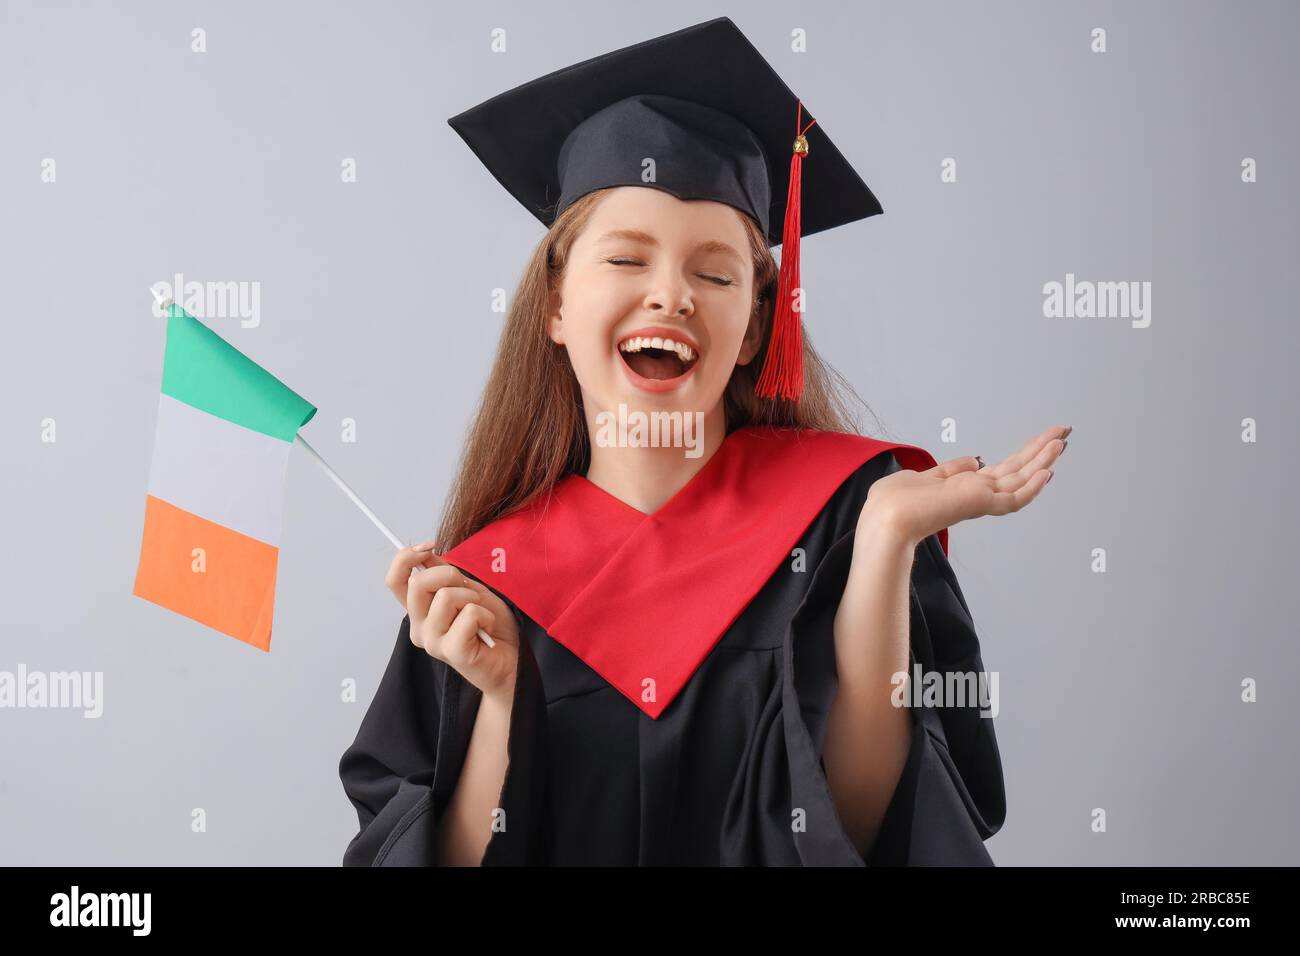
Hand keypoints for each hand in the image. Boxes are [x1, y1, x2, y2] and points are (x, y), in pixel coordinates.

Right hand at [385, 543, 519, 702]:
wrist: (511, 658)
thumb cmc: (490, 626)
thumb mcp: (468, 590)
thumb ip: (445, 576)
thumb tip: (426, 553)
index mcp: (420, 611)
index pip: (394, 580)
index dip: (407, 556)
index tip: (430, 546)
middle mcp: (419, 627)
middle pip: (418, 583)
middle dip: (451, 575)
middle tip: (469, 592)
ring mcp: (432, 642)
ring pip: (445, 596)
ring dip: (473, 599)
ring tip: (481, 616)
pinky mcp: (451, 652)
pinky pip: (468, 615)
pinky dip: (485, 615)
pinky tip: (486, 630)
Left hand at [861, 424, 1070, 545]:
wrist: (886, 519)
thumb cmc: (895, 502)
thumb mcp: (927, 476)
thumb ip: (953, 469)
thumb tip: (977, 459)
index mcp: (966, 487)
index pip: (1004, 469)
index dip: (1025, 454)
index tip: (1044, 439)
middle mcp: (977, 494)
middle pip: (1018, 469)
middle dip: (1041, 450)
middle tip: (1064, 431)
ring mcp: (980, 501)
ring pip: (1021, 480)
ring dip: (1042, 460)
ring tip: (1062, 441)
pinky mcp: (978, 506)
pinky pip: (1013, 499)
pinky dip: (1031, 487)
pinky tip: (1047, 472)